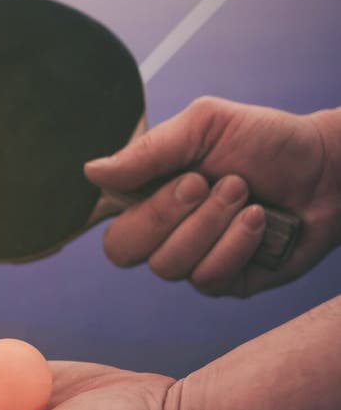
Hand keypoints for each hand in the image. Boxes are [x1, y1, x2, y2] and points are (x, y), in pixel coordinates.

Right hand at [85, 98, 340, 296]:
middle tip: (209, 184)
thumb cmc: (266, 142)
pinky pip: (208, 279)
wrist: (326, 169)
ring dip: (212, 224)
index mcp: (150, 196)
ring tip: (245, 195)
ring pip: (169, 265)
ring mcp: (192, 262)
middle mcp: (164, 234)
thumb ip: (149, 151)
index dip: (139, 210)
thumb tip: (91, 172)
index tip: (186, 177)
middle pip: (124, 251)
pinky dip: (237, 244)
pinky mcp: (223, 283)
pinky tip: (259, 221)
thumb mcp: (206, 126)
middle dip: (168, 216)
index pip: (111, 224)